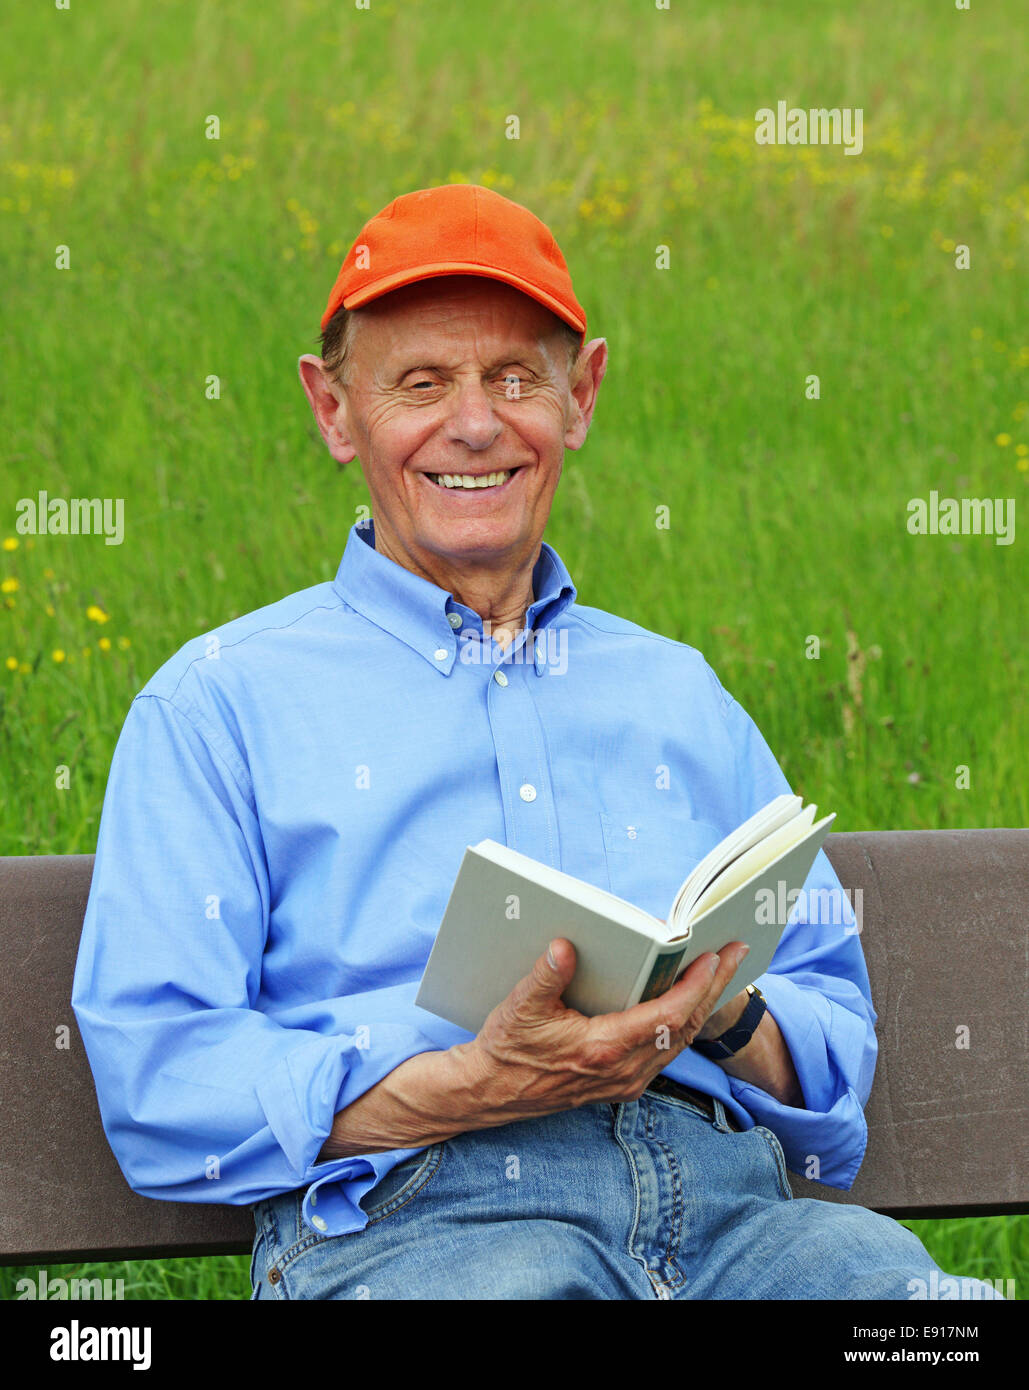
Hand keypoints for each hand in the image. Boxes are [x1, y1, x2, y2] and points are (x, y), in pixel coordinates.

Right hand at [453, 937, 749, 1126]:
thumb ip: (545, 975)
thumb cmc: (508, 1048)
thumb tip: (564, 946)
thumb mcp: (520, 1007)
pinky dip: (684, 1021)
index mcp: (604, 1048)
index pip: (669, 1016)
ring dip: (703, 1004)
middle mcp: (624, 1070)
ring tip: (722, 969)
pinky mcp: (623, 1083)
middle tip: (736, 951)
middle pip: (687, 1026)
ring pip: (681, 1040)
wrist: (493, 1092)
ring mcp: (626, 1081)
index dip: (696, 985)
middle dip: (715, 987)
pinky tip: (689, 999)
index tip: (714, 955)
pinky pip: (667, 1050)